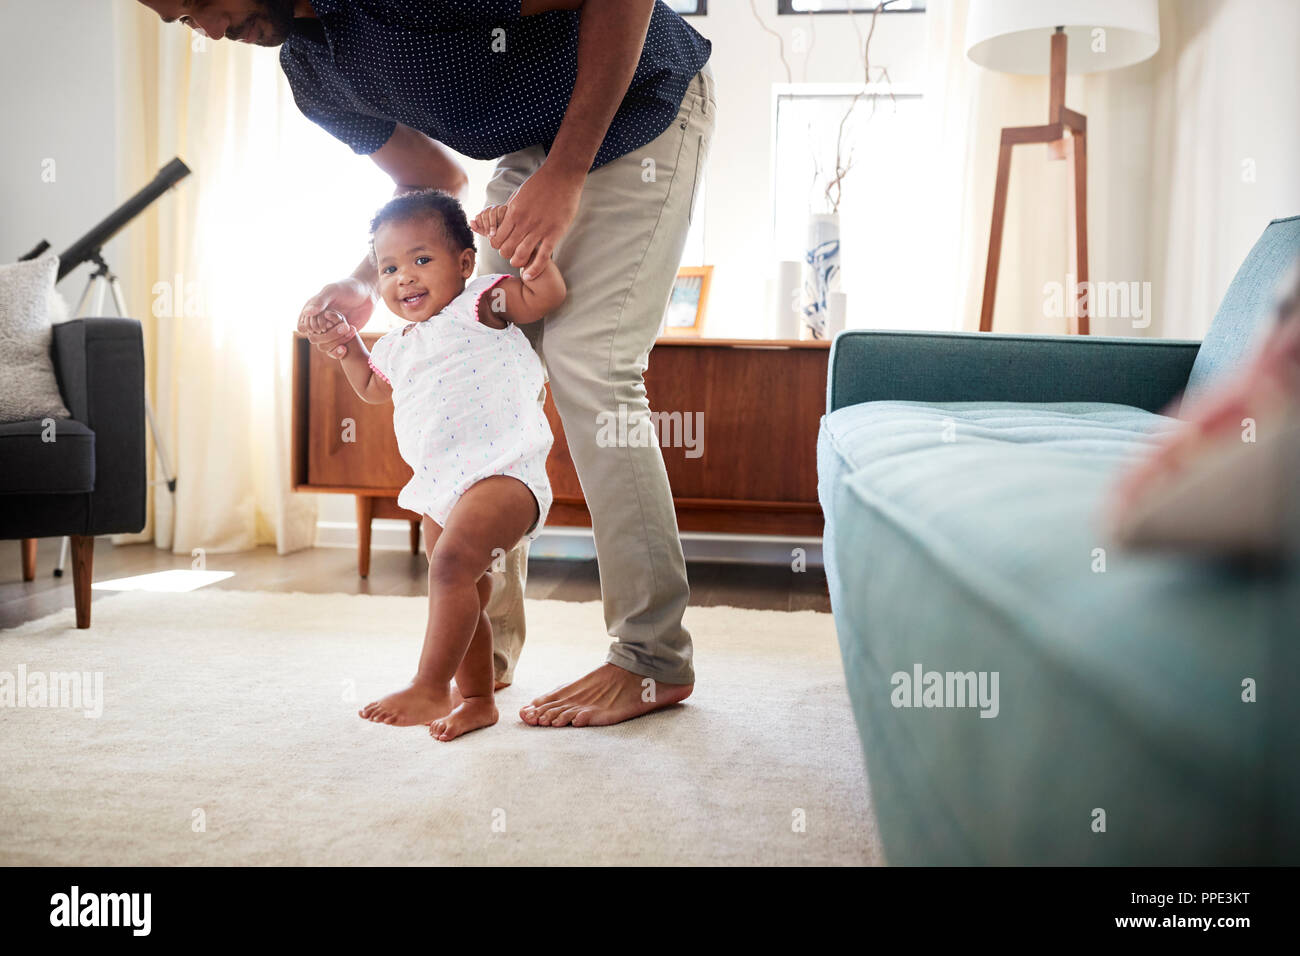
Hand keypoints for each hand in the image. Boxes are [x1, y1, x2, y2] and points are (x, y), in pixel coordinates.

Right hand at [297, 277, 374, 357]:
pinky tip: (346, 348)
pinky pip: (334, 351)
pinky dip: (339, 351)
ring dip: (337, 341)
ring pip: (323, 346)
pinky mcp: (340, 338)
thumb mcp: (333, 291)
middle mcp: (318, 322)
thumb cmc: (348, 288)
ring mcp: (329, 331)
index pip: (303, 327)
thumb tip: (307, 313)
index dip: (313, 327)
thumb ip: (320, 301)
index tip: (328, 318)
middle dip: (329, 335)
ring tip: (351, 329)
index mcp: (312, 311)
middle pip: (313, 338)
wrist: (367, 294)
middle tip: (345, 325)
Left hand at [480, 163, 582, 279]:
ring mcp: (539, 229)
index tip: (503, 245)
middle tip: (512, 254)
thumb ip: (510, 211)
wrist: (562, 176)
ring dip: (518, 262)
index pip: (496, 239)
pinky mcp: (554, 234)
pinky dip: (534, 269)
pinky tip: (530, 276)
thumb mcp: (518, 195)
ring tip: (520, 262)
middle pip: (506, 249)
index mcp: (513, 213)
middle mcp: (524, 223)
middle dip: (506, 255)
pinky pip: (542, 257)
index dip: (497, 246)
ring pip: (521, 255)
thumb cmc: (540, 183)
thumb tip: (501, 222)